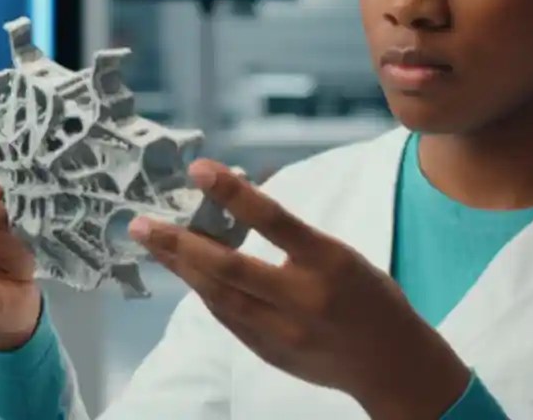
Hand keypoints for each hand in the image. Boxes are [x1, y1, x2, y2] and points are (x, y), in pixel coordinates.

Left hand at [132, 160, 472, 419]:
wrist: (392, 364)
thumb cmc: (369, 298)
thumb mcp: (341, 255)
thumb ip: (293, 239)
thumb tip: (239, 204)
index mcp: (327, 262)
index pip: (274, 219)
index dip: (234, 192)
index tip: (199, 168)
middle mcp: (302, 298)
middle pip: (229, 268)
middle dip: (180, 244)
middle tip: (141, 223)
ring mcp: (283, 331)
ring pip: (218, 296)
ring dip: (181, 268)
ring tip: (152, 244)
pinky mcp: (270, 353)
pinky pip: (227, 317)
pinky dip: (204, 292)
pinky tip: (185, 273)